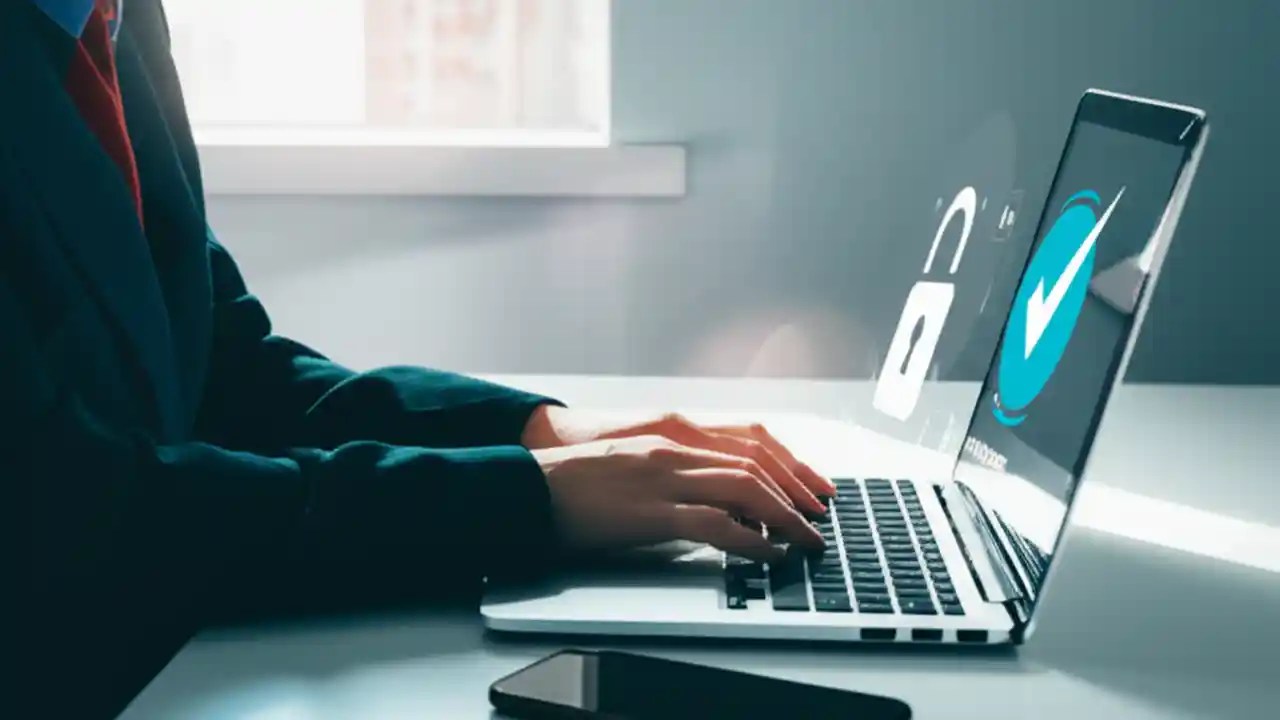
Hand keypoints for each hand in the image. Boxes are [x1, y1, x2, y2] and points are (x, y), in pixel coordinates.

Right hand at [534, 435, 825, 561]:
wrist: (528, 485)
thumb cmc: (576, 480)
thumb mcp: (634, 463)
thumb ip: (674, 471)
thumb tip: (715, 499)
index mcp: (672, 433)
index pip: (750, 441)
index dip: (790, 463)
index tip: (814, 486)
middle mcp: (675, 447)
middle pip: (757, 462)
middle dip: (797, 491)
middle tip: (820, 518)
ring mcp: (664, 476)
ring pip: (746, 488)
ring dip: (785, 517)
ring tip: (804, 541)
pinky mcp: (650, 510)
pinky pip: (716, 524)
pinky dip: (751, 540)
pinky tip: (766, 554)